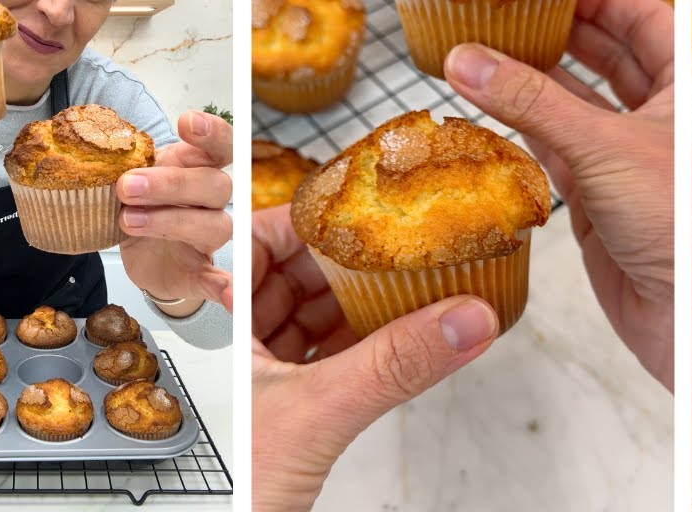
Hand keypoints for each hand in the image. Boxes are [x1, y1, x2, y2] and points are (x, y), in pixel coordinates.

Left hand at [118, 110, 232, 313]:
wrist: (139, 253)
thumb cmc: (139, 205)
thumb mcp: (132, 177)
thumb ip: (126, 164)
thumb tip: (91, 149)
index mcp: (197, 168)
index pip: (220, 145)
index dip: (211, 133)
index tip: (187, 122)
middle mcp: (210, 200)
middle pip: (214, 184)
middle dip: (171, 183)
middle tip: (127, 186)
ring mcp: (207, 237)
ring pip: (213, 225)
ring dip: (172, 222)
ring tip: (128, 221)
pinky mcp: (198, 272)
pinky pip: (219, 280)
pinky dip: (227, 289)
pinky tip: (231, 298)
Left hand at [252, 204, 498, 510]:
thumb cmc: (238, 491)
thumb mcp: (322, 411)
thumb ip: (395, 363)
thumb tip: (463, 318)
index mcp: (228, 326)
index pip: (257, 240)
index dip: (306, 219)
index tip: (356, 207)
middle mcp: (246, 346)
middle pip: (296, 276)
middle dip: (348, 261)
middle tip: (395, 241)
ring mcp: (271, 378)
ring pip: (319, 318)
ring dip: (363, 303)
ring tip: (409, 281)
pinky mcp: (295, 409)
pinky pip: (333, 358)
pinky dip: (367, 344)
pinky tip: (402, 334)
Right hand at [443, 0, 673, 389]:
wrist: (676, 316)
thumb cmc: (672, 224)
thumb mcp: (602, 147)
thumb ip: (531, 103)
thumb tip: (464, 58)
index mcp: (680, 91)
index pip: (648, 23)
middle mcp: (653, 120)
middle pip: (609, 57)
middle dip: (565, 31)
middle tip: (515, 6)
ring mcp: (620, 158)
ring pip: (573, 103)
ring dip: (535, 80)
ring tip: (487, 47)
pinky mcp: (593, 197)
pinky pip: (552, 147)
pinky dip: (522, 128)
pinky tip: (487, 108)